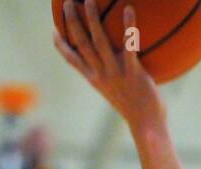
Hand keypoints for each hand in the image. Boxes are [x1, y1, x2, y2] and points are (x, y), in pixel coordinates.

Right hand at [53, 2, 164, 131]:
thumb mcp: (116, 92)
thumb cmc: (135, 108)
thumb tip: (109, 66)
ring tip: (88, 0)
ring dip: (92, 19)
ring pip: (98, 41)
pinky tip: (129, 9)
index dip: (61, 45)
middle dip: (72, 22)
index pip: (72, 60)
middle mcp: (101, 74)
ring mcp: (115, 73)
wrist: (146, 123)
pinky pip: (129, 45)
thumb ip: (109, 77)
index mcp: (94, 79)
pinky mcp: (133, 72)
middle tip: (68, 2)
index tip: (54, 31)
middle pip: (81, 43)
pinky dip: (129, 26)